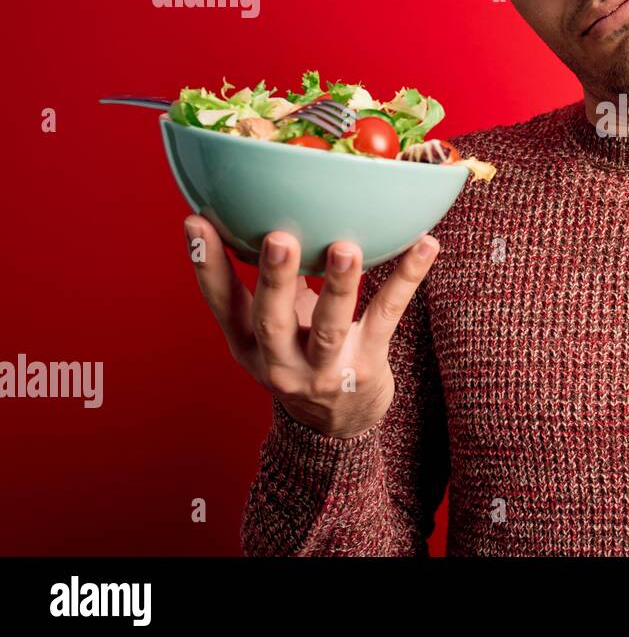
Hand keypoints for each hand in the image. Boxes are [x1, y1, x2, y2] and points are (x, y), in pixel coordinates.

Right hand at [183, 215, 440, 438]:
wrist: (340, 425)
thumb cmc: (304, 356)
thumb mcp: (277, 328)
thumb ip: (273, 280)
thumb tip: (269, 211)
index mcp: (249, 345)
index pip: (221, 303)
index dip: (206, 265)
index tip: (196, 222)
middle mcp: (279, 362)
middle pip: (271, 319)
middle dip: (274, 279)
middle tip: (278, 239)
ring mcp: (324, 371)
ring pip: (330, 328)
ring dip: (339, 285)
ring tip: (347, 249)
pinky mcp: (366, 368)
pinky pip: (387, 317)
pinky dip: (407, 279)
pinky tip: (425, 245)